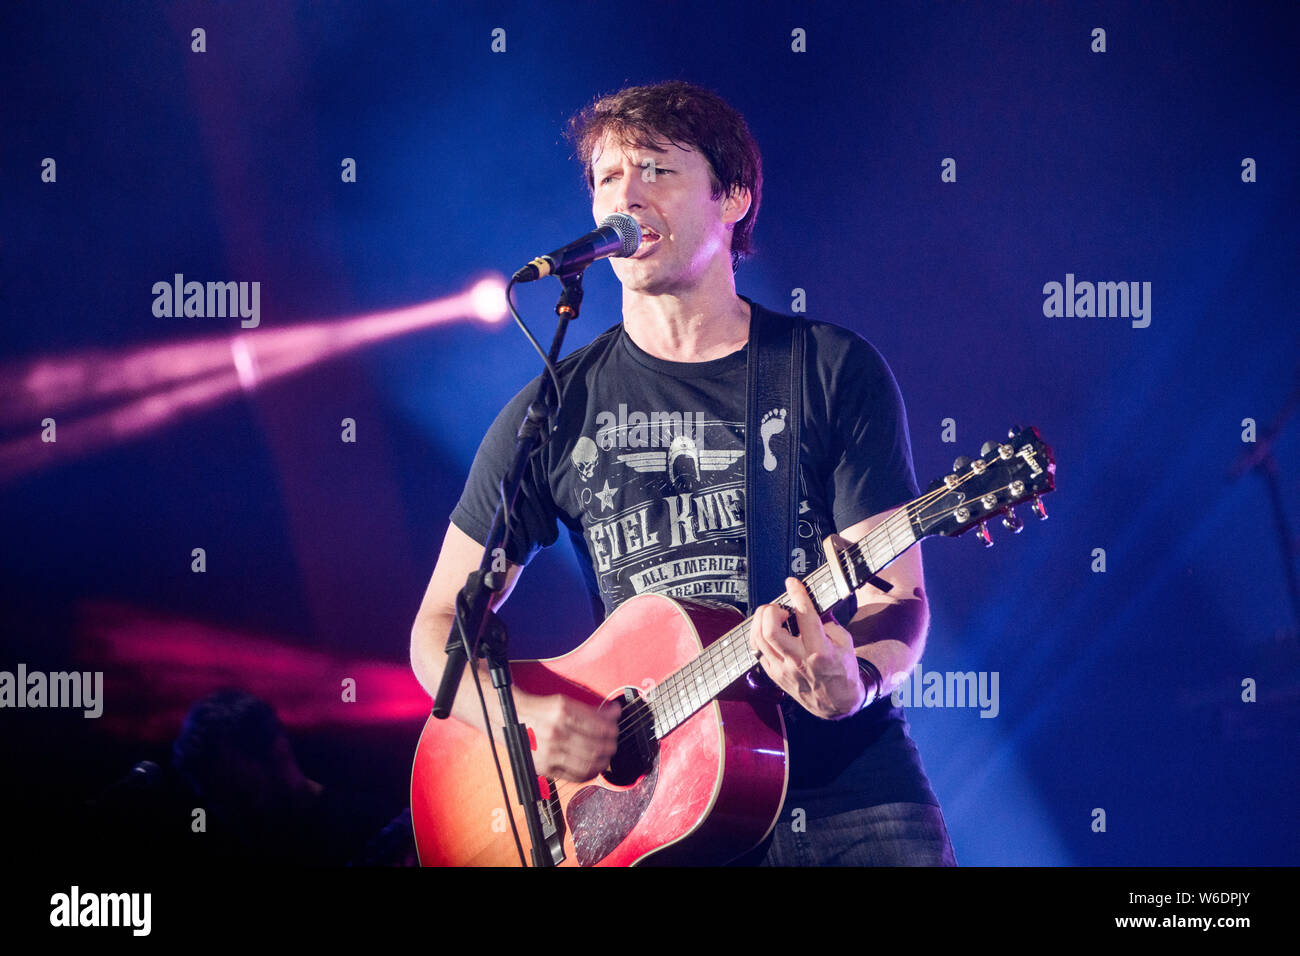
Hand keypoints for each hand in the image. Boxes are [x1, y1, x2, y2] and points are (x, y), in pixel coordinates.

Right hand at [517, 693, 620, 782]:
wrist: (511, 719)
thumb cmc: (539, 710)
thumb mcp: (564, 702)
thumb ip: (590, 710)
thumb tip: (614, 713)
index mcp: (561, 712)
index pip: (598, 726)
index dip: (612, 729)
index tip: (615, 727)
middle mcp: (555, 732)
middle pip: (596, 747)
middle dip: (610, 746)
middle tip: (613, 743)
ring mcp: (549, 752)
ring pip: (588, 763)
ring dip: (603, 761)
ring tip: (606, 756)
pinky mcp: (545, 767)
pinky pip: (574, 776)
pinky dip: (589, 774)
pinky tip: (594, 767)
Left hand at [750, 577, 866, 719]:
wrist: (836, 703)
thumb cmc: (842, 672)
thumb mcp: (845, 643)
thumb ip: (829, 622)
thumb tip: (811, 604)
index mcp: (820, 651)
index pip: (804, 616)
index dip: (797, 594)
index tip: (793, 583)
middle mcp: (798, 661)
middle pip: (769, 630)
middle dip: (771, 610)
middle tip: (781, 608)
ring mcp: (782, 669)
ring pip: (758, 639)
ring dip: (761, 620)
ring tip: (774, 616)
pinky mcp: (773, 675)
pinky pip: (757, 650)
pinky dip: (759, 635)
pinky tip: (769, 631)